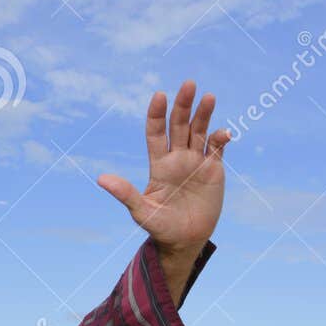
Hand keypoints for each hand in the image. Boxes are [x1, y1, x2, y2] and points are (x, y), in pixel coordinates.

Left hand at [97, 80, 228, 254]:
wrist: (185, 241)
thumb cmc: (160, 228)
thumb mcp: (141, 212)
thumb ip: (125, 194)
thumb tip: (101, 179)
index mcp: (159, 164)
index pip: (156, 132)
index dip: (157, 114)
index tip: (160, 95)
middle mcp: (177, 158)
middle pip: (179, 125)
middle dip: (183, 104)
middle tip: (188, 84)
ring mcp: (196, 162)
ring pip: (199, 131)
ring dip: (204, 114)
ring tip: (209, 97)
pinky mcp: (213, 170)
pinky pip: (216, 149)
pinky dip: (220, 139)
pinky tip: (224, 134)